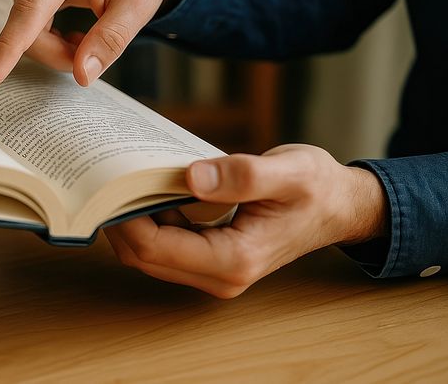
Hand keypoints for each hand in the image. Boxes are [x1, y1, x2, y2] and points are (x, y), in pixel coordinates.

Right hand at [0, 0, 192, 88]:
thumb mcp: (137, 10)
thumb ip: (108, 43)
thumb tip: (80, 75)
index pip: (31, 11)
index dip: (9, 48)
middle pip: (28, 28)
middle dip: (56, 53)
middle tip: (89, 55)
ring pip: (23, 28)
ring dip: (52, 44)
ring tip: (84, 37)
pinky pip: (25, 18)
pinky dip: (46, 34)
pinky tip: (70, 31)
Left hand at [104, 144, 388, 297]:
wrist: (340, 205)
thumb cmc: (317, 188)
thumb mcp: (288, 172)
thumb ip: (243, 175)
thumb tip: (193, 175)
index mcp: (234, 259)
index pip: (155, 248)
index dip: (124, 217)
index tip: (110, 180)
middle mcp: (220, 274)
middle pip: (144, 257)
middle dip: (120, 219)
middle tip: (107, 174)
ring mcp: (214, 268)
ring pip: (149, 253)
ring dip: (132, 218)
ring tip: (124, 176)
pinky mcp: (211, 255)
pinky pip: (165, 242)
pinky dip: (149, 217)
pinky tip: (148, 184)